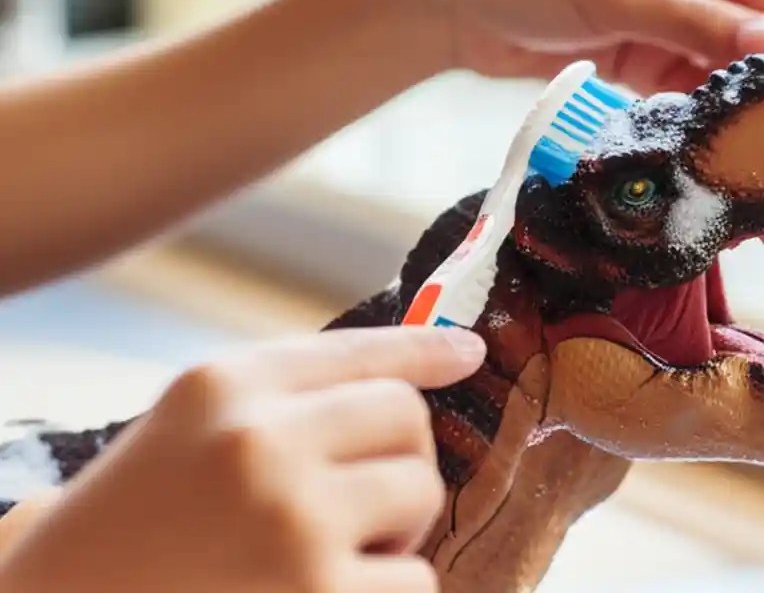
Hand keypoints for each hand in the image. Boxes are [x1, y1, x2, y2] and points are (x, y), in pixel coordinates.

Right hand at [0, 326, 484, 592]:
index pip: (360, 350)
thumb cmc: (139, 523)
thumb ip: (292, 391)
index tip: (469, 354)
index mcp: (226, 386)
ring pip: (422, 493)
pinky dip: (388, 592)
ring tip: (326, 555)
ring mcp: (292, 520)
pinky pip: (418, 581)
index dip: (424, 352)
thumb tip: (446, 358)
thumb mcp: (192, 426)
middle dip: (396, 462)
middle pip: (408, 420)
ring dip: (394, 531)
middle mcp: (261, 439)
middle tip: (346, 505)